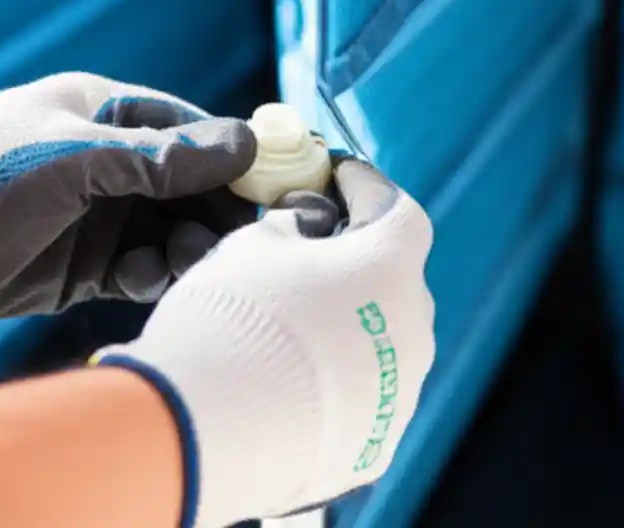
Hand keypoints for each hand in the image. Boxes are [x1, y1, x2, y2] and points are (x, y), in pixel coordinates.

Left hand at [0, 73, 256, 317]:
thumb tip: (246, 145)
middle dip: (221, 211)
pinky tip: (154, 276)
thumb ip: (166, 156)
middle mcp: (111, 164)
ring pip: (173, 231)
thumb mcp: (84, 154)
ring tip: (197, 258)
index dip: (236, 157)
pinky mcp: (86, 267)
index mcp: (109, 114)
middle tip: (251, 236)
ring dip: (193, 246)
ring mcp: (99, 216)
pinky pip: (143, 270)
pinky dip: (158, 274)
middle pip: (192, 187)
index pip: (193, 131)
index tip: (275, 183)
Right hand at [94, 158, 435, 526]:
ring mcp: (402, 392)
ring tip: (291, 332)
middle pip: (392, 279)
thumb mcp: (253, 243)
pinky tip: (289, 387)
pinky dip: (335, 386)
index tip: (337, 177)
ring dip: (346, 328)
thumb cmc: (233, 317)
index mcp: (392, 263)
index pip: (392, 206)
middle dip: (355, 263)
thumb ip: (291, 225)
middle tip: (307, 256)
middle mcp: (414, 327)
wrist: (209, 432)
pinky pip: (362, 399)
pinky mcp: (379, 445)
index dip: (362, 187)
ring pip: (381, 343)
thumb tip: (306, 229)